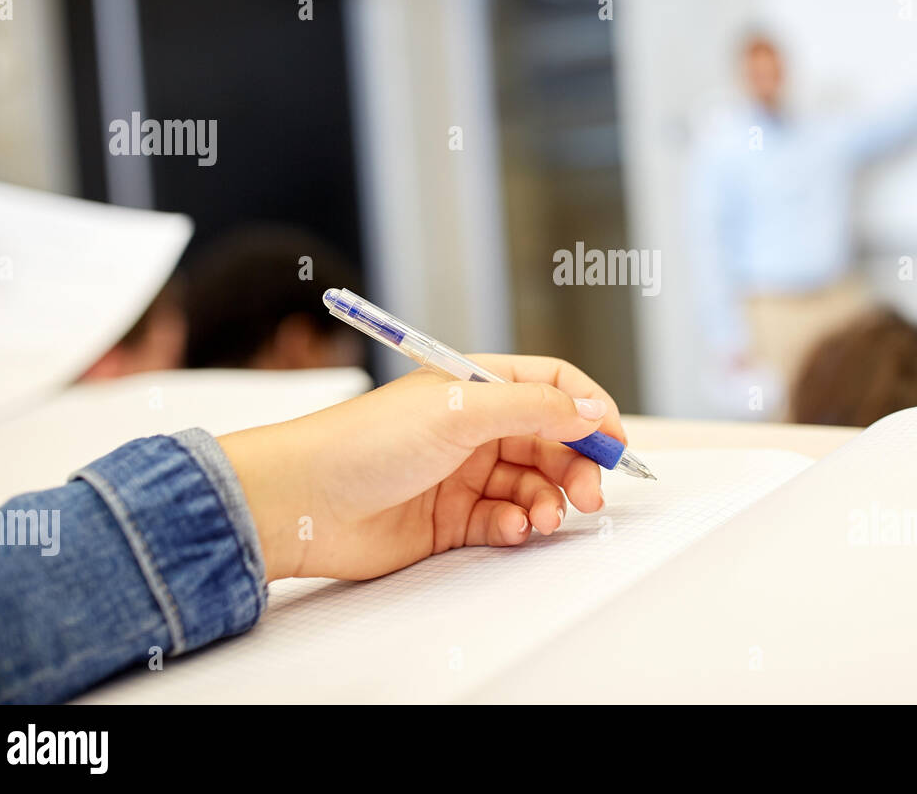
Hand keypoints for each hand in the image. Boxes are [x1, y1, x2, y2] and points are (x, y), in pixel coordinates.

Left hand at [219, 355, 623, 582]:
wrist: (303, 502)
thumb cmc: (366, 442)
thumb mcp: (460, 412)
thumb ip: (533, 409)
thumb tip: (591, 409)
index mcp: (476, 386)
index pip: (551, 387)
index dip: (587, 410)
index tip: (613, 440)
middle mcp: (474, 427)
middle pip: (550, 441)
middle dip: (575, 466)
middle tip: (589, 493)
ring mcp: (463, 473)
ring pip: (532, 485)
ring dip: (548, 502)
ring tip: (543, 518)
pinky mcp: (452, 519)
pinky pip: (504, 521)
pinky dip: (517, 526)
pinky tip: (509, 529)